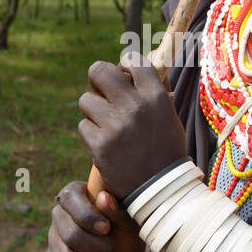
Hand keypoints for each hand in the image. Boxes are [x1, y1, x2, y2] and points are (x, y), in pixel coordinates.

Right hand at [44, 180, 142, 251]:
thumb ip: (116, 210)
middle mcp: (58, 215)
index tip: (107, 229)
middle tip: (111, 249)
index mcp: (74, 195)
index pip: (70, 200)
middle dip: (98, 248)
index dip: (88, 217)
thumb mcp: (127, 220)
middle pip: (70, 236)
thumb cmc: (124, 231)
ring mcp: (53, 241)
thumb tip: (103, 197)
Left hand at [76, 51, 188, 201]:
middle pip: (99, 71)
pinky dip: (91, 134)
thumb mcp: (169, 115)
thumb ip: (154, 88)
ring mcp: (116, 125)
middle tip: (103, 92)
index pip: (132, 60)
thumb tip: (140, 61)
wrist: (161, 190)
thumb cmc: (166, 149)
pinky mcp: (100, 145)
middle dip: (98, 79)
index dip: (124, 65)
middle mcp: (135, 106)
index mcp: (156, 97)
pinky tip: (105, 144)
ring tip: (107, 125)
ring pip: (86, 100)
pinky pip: (83, 126)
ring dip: (93, 111)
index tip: (124, 74)